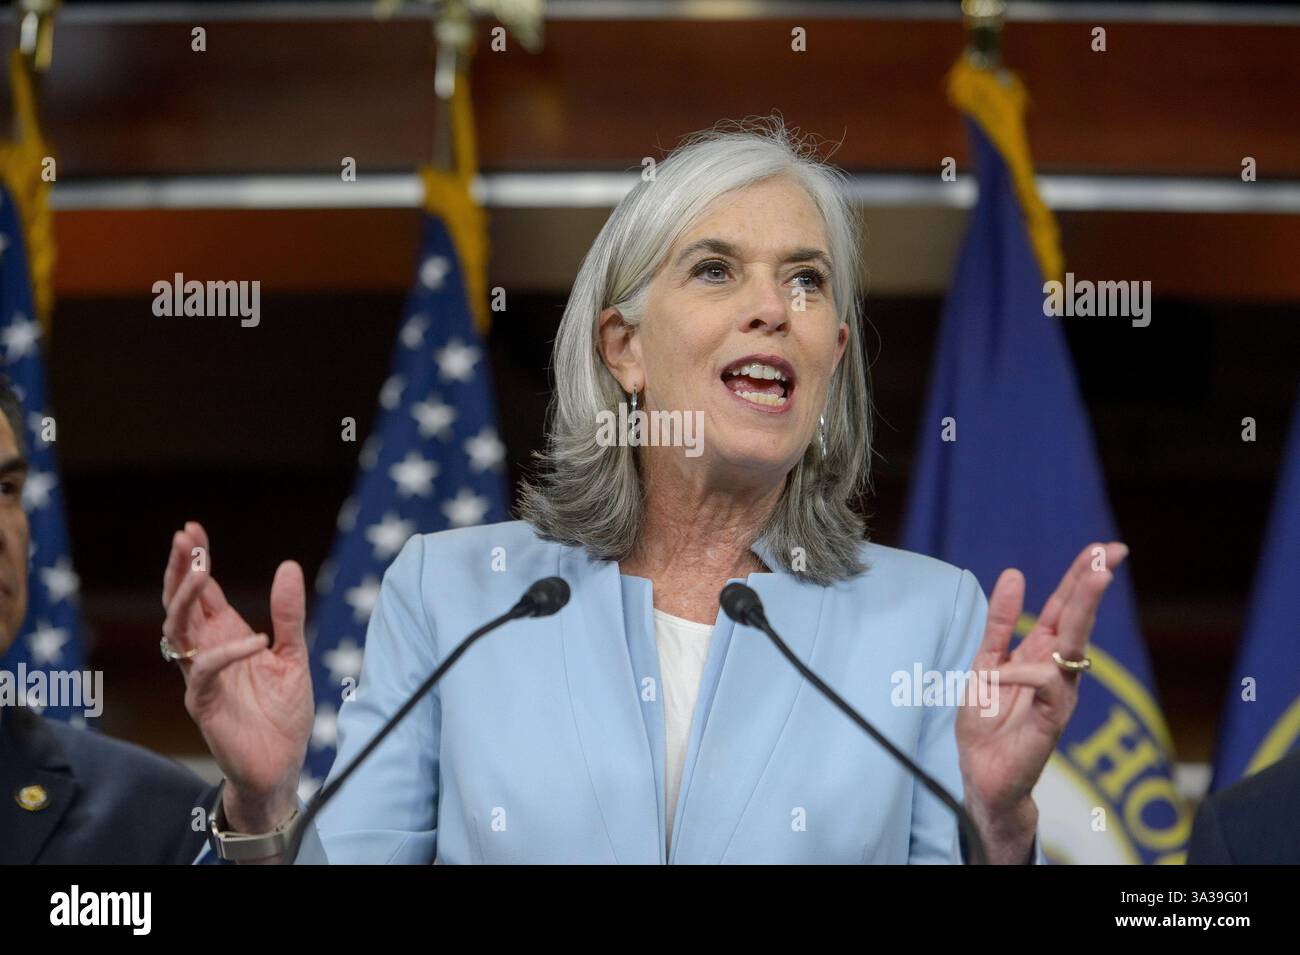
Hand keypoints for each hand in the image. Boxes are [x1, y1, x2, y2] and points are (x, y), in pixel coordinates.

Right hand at [162, 521, 312, 831]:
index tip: (192, 529)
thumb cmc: (283, 713)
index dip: (196, 561)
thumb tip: (288, 565)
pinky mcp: (203, 705)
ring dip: (187, 600)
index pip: (204, 593)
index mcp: (226, 637)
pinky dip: (227, 653)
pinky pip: (204, 672)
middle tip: (183, 539)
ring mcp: (200, 678)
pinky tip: (255, 640)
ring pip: (177, 632)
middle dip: (179, 570)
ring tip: (203, 572)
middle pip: (180, 604)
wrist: (281, 766)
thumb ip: (289, 614)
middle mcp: (207, 653)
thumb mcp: (293, 654)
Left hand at [955, 541, 1128, 860]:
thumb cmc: (988, 725)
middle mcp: (1056, 669)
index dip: (1081, 577)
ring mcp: (1058, 693)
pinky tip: (999, 672)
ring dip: (1084, 607)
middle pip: (1078, 617)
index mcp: (1040, 653)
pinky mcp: (1051, 719)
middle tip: (1113, 550)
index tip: (1102, 547)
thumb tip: (1015, 574)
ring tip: (1097, 574)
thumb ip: (1000, 624)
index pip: (1065, 608)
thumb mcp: (984, 663)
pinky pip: (1044, 683)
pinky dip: (1021, 673)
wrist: (984, 778)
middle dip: (1094, 582)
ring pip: (1075, 643)